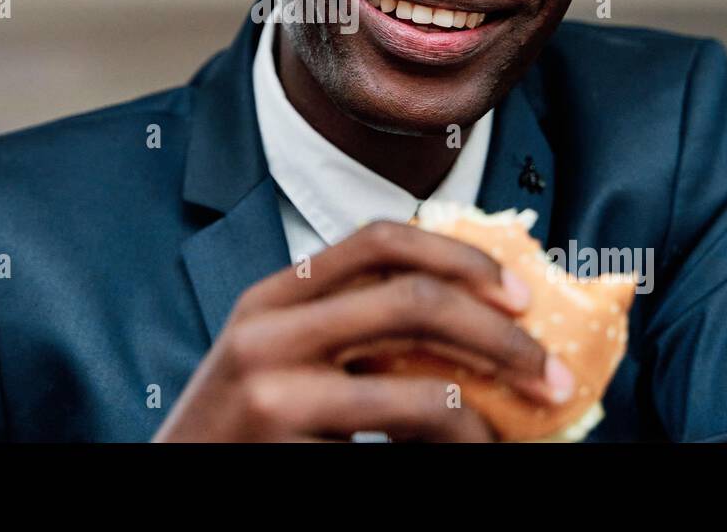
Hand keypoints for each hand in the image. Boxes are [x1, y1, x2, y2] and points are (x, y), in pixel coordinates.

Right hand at [152, 220, 573, 440]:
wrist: (172, 487)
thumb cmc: (242, 437)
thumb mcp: (285, 367)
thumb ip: (351, 337)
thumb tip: (474, 328)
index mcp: (274, 295)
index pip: (379, 239)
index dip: (460, 255)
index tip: (519, 292)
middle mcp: (268, 327)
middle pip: (413, 299)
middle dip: (503, 336)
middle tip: (554, 373)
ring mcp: (271, 388)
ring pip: (422, 384)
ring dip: (491, 412)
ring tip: (518, 433)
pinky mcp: (283, 443)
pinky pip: (401, 444)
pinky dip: (456, 450)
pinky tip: (470, 458)